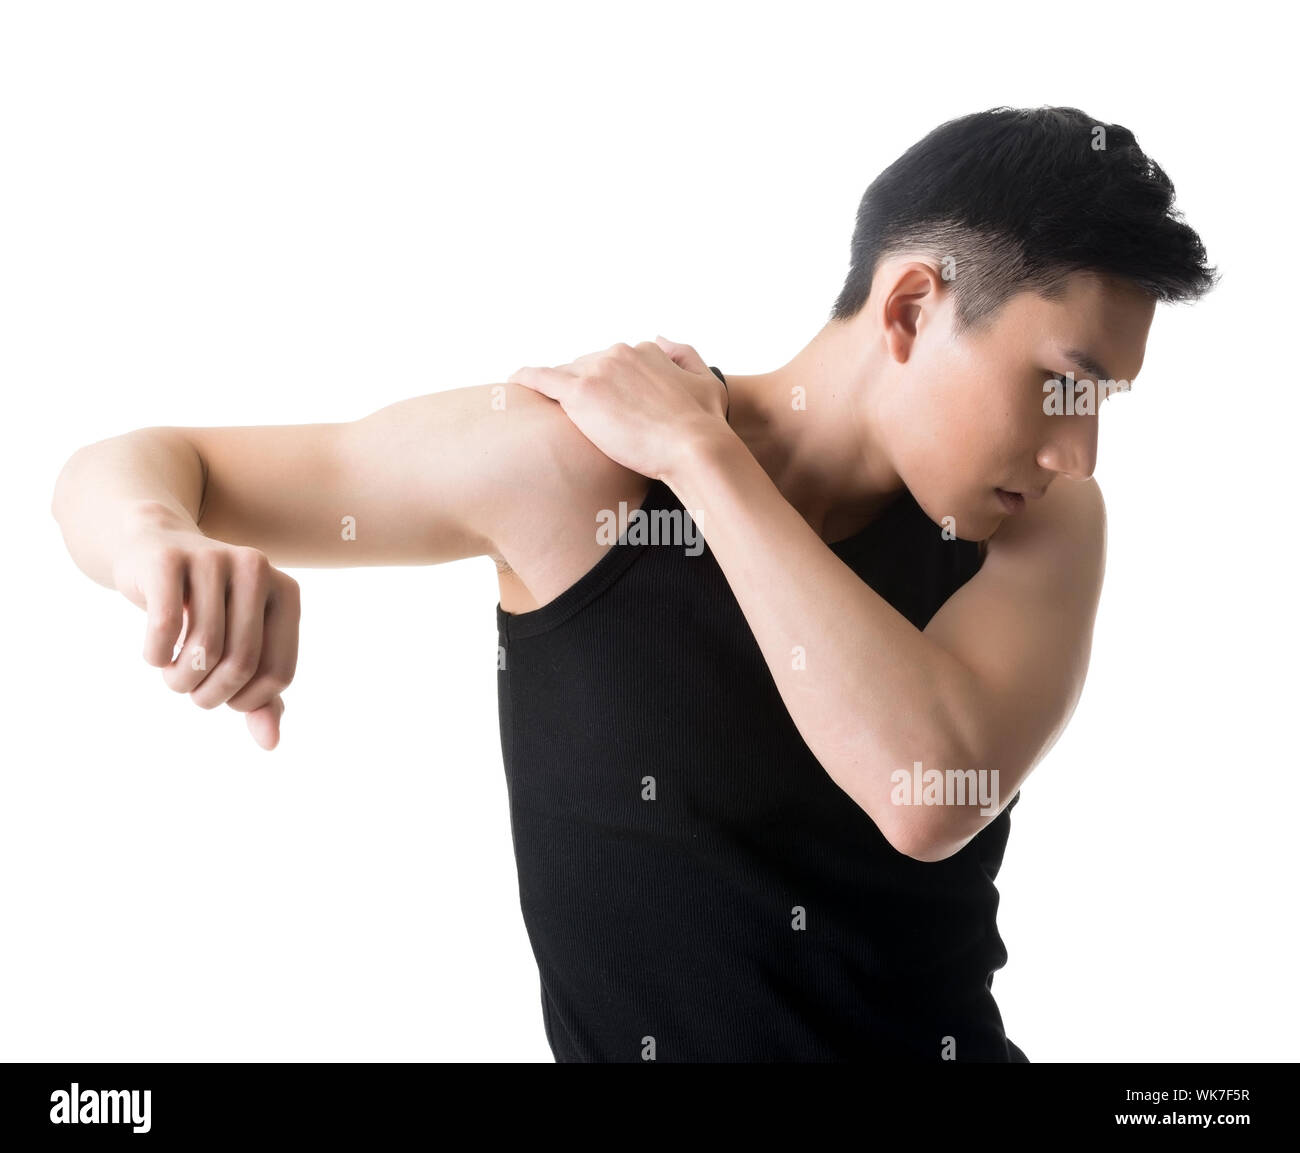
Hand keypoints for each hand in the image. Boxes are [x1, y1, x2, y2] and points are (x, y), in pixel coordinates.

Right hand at [111, 503, 300, 749]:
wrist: (153, 549)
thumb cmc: (206, 610)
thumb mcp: (239, 648)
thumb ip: (260, 697)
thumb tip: (270, 743)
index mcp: (287, 592)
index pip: (279, 673)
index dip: (248, 702)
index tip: (228, 697)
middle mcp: (257, 568)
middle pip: (242, 663)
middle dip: (211, 696)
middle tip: (193, 694)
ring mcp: (213, 558)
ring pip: (203, 649)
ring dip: (181, 681)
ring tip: (174, 678)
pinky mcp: (168, 559)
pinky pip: (165, 627)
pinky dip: (156, 655)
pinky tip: (156, 655)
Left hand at [506, 336, 726, 480]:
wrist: (694, 446)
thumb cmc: (704, 423)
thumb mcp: (706, 380)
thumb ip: (684, 354)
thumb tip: (659, 336)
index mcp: (645, 350)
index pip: (614, 363)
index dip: (609, 385)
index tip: (608, 404)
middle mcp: (618, 353)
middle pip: (587, 367)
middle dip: (586, 389)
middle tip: (588, 418)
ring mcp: (597, 371)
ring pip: (567, 375)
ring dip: (560, 390)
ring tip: (547, 409)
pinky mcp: (580, 394)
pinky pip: (542, 379)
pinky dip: (526, 379)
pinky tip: (514, 383)